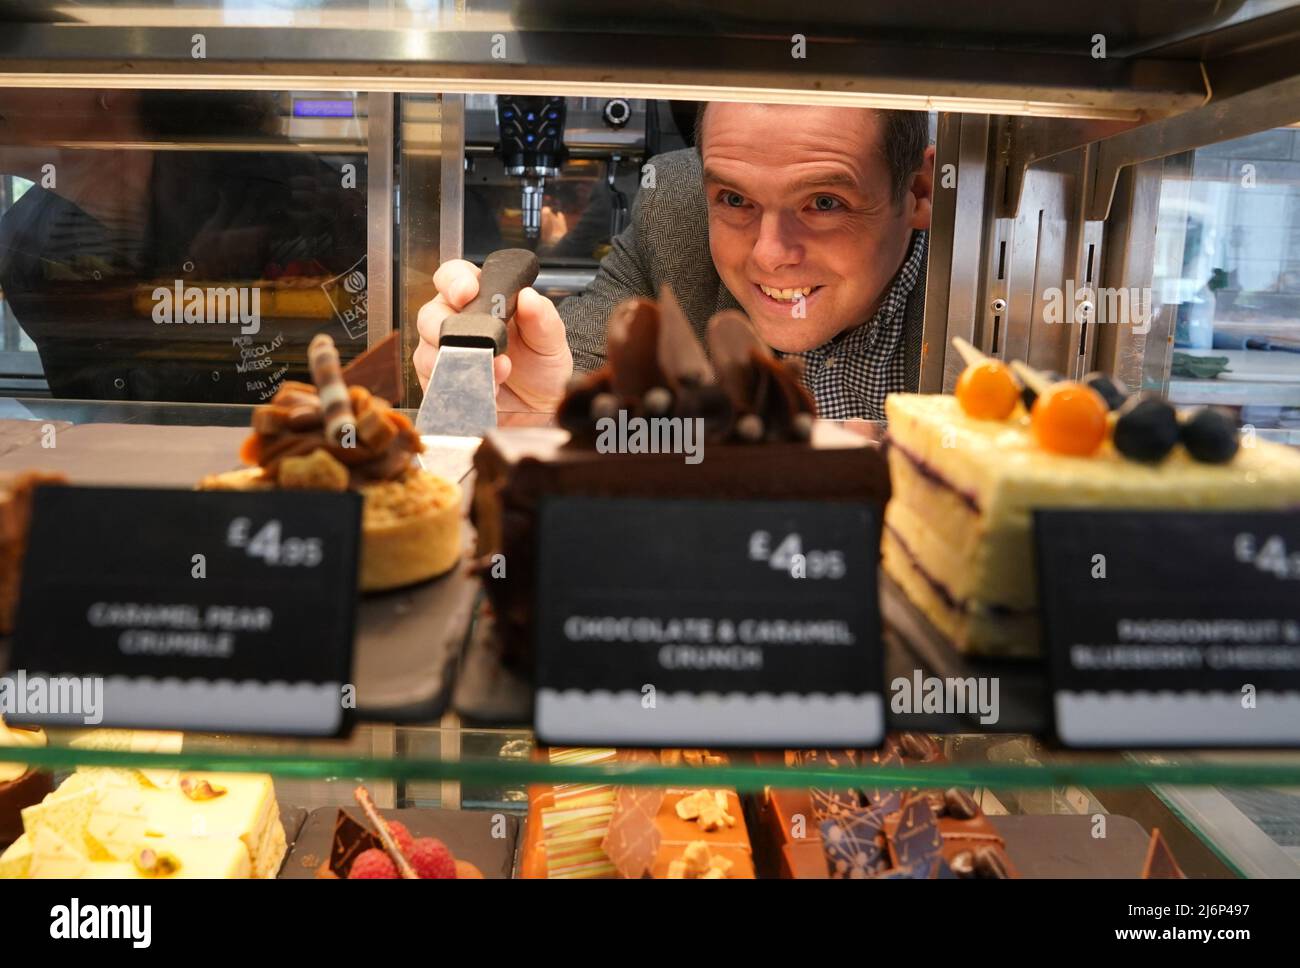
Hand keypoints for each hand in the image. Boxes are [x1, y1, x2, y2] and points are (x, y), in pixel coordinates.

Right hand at [415, 259, 572, 412]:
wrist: (541, 406)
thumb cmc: (541, 363)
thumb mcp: (550, 338)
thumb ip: (541, 316)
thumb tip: (528, 296)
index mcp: (479, 298)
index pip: (453, 276)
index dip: (453, 281)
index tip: (467, 292)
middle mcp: (455, 322)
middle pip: (430, 315)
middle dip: (446, 327)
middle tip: (476, 341)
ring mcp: (444, 354)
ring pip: (427, 352)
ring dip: (460, 362)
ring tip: (497, 371)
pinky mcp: (441, 384)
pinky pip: (435, 384)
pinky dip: (458, 387)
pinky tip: (485, 388)